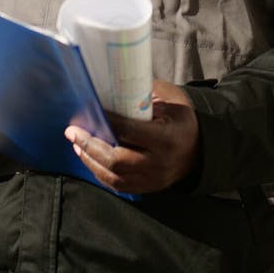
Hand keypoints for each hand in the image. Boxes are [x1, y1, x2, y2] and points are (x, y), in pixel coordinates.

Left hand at [64, 80, 198, 193]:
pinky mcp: (146, 188)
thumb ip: (146, 94)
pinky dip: (100, 172)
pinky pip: (117, 185)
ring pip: (113, 176)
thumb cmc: (182, 119)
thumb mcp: (172, 100)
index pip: (129, 131)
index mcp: (166, 139)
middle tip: (72, 131)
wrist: (200, 150)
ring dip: (90, 160)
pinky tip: (89, 158)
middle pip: (116, 159)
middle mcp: (157, 163)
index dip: (107, 121)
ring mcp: (151, 180)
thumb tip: (115, 84)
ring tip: (76, 144)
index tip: (91, 109)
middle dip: (90, 145)